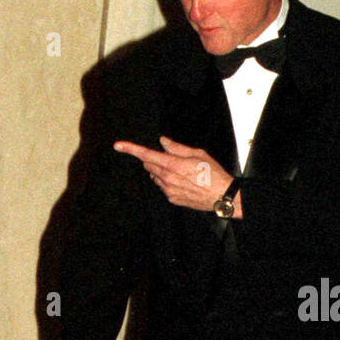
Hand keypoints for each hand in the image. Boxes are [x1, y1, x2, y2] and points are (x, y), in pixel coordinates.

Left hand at [114, 136, 238, 215]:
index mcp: (173, 165)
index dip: (131, 149)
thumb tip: (163, 141)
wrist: (221, 196)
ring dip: (161, 171)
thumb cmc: (213, 173)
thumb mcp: (198, 154)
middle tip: (171, 158)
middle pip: (148, 165)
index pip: (146, 155)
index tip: (118, 145)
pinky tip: (183, 181)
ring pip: (155, 176)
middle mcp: (167, 179)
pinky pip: (163, 187)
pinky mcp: (172, 198)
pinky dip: (168, 181)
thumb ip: (177, 148)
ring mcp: (168, 190)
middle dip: (154, 159)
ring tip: (182, 171)